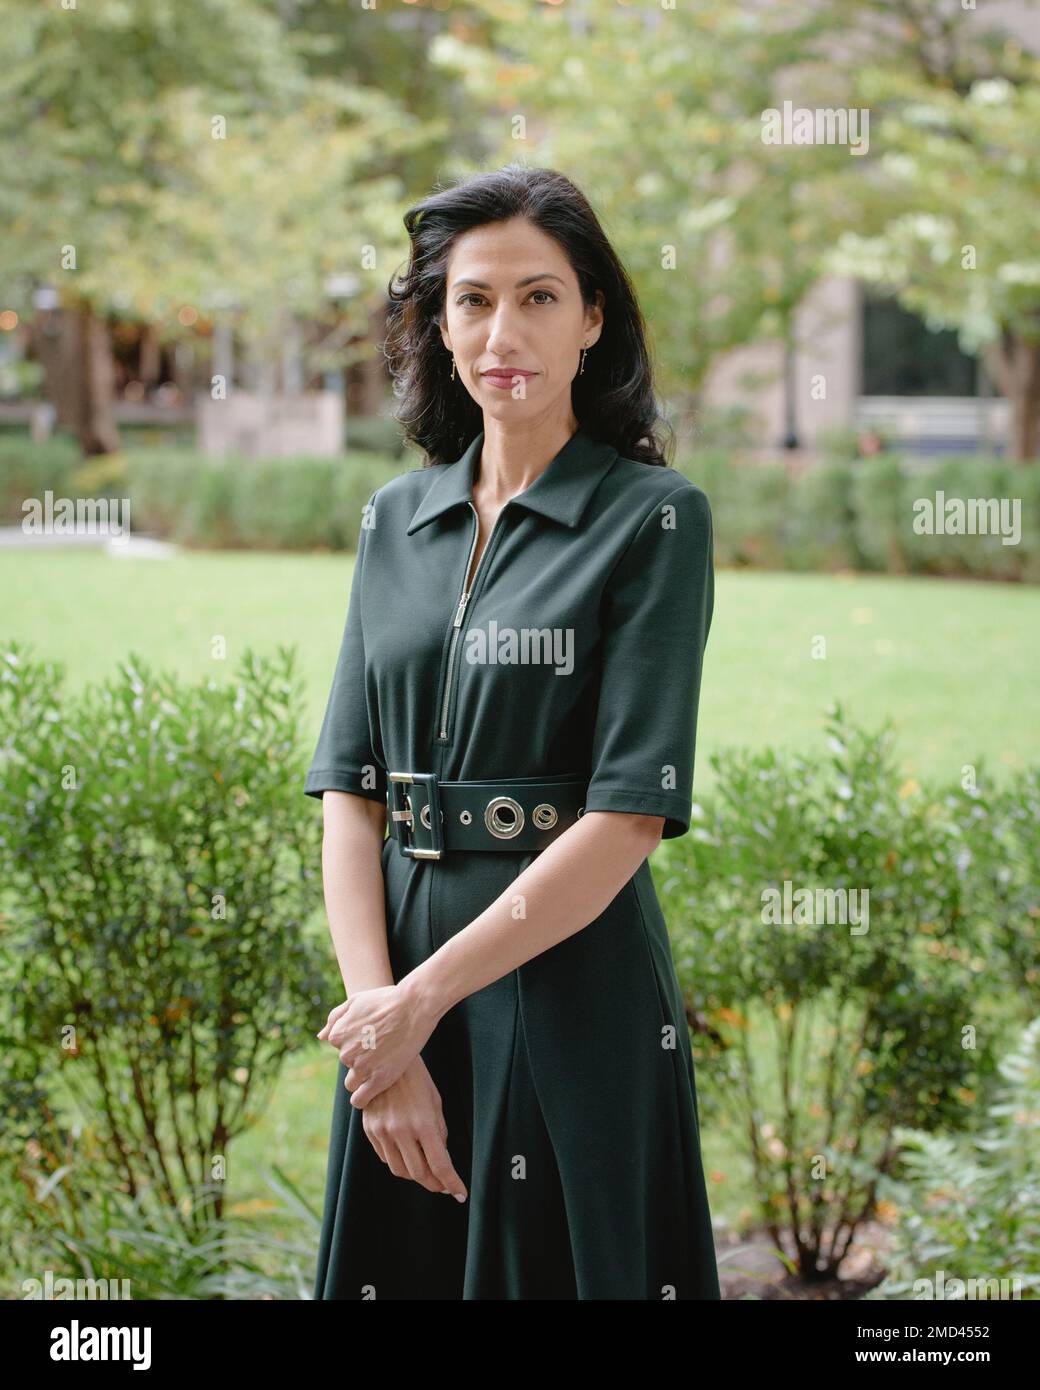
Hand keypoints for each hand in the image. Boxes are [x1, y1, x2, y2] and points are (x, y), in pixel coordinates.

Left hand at [317, 981, 437, 1108]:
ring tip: (383, 1065)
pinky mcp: (379, 1080)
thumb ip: (335, 1018)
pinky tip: (373, 1091)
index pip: (340, 1046)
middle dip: (361, 1058)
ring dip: (364, 1077)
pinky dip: (363, 1099)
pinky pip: (360, 1099)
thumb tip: (321, 1037)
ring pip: (353, 1082)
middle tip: (383, 1047)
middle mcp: (346, 1053)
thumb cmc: (386, 1000)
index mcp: (338, 1035)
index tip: (371, 1037)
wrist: (414, 1006)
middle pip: (348, 1063)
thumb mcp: (356, 1001)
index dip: (356, 1042)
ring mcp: (362, 1068)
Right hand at [360, 1056, 467, 1201]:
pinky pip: (385, 1158)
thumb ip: (439, 1132)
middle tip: (445, 1186)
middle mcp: (400, 1131)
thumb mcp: (435, 1102)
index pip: (440, 1165)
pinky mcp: (370, 1131)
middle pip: (419, 1174)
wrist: (384, 1061)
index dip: (452, 1183)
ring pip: (400, 1170)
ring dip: (416, 1177)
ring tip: (427, 1173)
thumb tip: (442, 1158)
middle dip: (435, 1184)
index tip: (461, 1194)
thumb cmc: (416, 1079)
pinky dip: (399, 1162)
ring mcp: (382, 1132)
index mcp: (423, 1123)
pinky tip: (408, 1156)